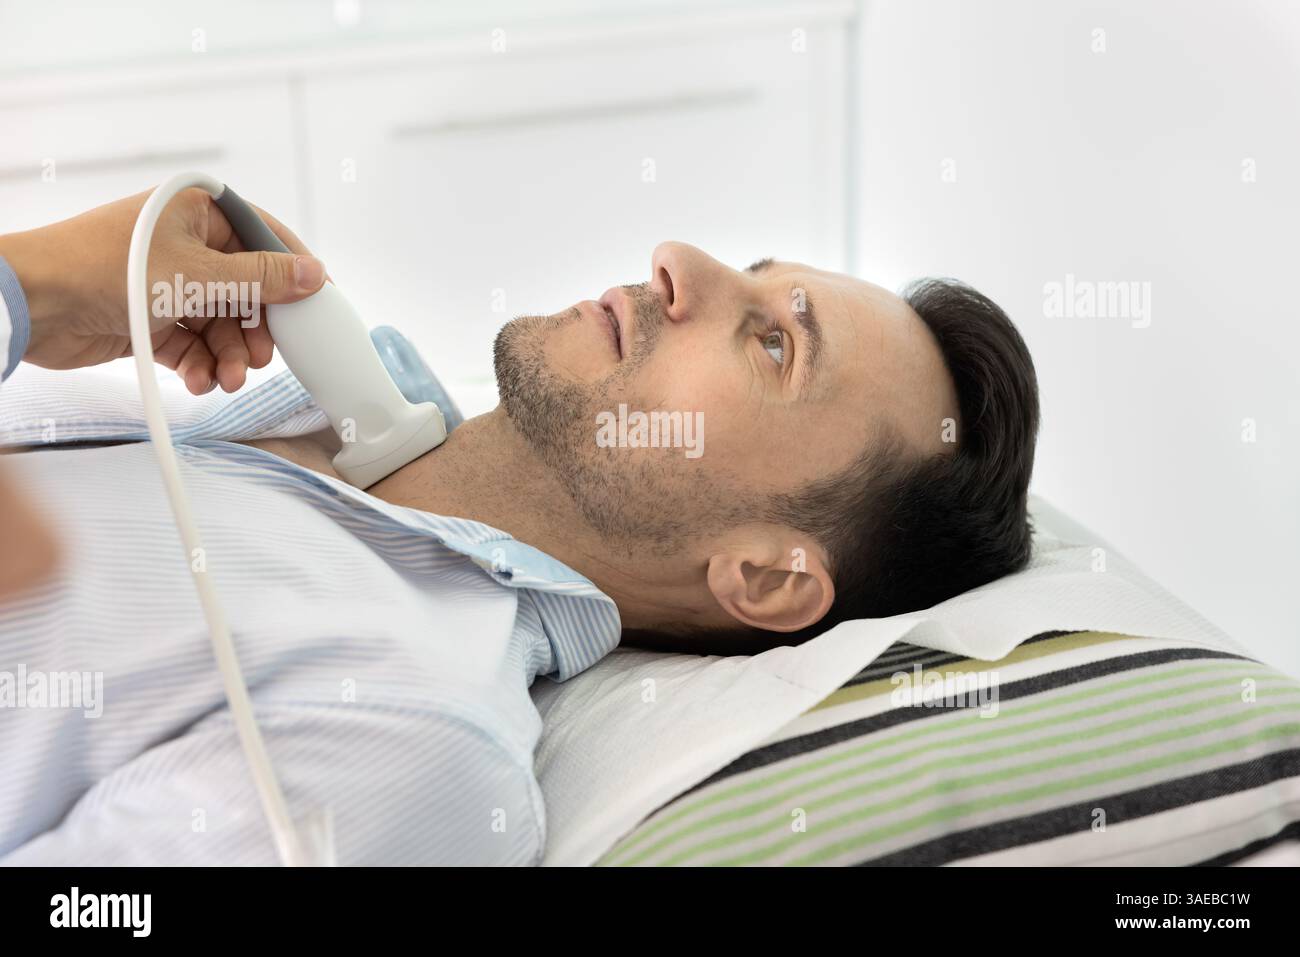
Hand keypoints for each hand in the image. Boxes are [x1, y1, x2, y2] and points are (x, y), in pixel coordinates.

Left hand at [0, 188, 326, 393]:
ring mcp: (169, 282)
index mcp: (199, 212)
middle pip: (248, 290)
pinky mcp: (153, 318)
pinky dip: (201, 364)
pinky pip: (193, 343)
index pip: (265, 237)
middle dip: (255, 330)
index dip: (294, 272)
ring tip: (227, 378)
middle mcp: (187, 244)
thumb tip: (314, 275)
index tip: (318, 306)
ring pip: (222, 323)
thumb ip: (263, 278)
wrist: (36, 302)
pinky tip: (199, 379)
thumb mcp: (200, 275)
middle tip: (261, 358)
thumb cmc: (109, 269)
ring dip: (230, 355)